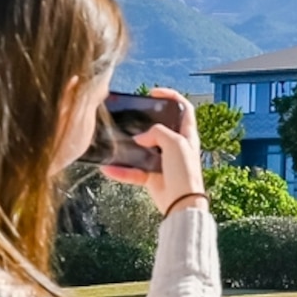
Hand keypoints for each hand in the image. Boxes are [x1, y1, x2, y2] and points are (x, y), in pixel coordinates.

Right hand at [111, 86, 205, 211]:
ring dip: (129, 147)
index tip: (154, 92)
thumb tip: (141, 138)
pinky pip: (134, 171)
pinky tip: (109, 168)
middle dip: (145, 121)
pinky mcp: (153, 177)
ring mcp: (164, 162)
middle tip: (132, 115)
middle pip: (160, 127)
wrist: (182, 204)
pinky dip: (122, 171)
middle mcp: (176, 147)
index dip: (171, 97)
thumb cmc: (185, 172)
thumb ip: (158, 133)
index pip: (184, 108)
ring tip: (116, 139)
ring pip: (143, 149)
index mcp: (187, 135)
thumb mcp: (175, 143)